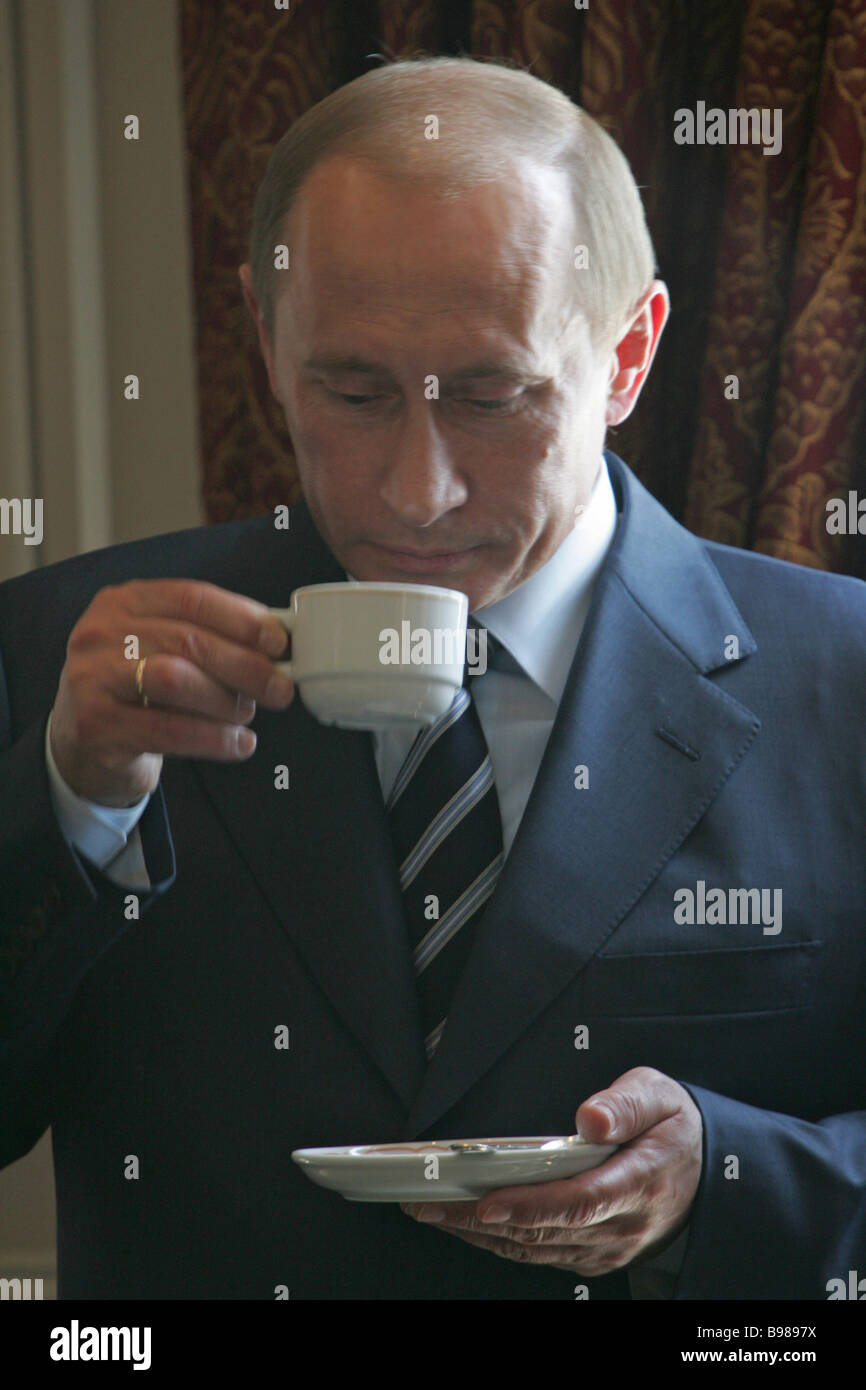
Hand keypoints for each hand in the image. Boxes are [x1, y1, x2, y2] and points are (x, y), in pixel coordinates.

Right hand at [50, 579, 292, 806]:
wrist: (83, 744)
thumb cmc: (137, 691)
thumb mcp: (164, 651)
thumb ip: (210, 639)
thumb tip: (276, 644)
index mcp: (124, 602)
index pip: (192, 598)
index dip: (243, 619)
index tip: (279, 642)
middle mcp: (101, 633)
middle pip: (188, 640)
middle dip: (245, 665)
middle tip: (280, 688)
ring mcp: (93, 678)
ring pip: (176, 680)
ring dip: (226, 701)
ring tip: (247, 715)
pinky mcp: (97, 725)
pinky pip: (169, 730)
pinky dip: (214, 738)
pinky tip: (239, 744)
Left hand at [400, 1067, 701, 1276]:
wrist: (710, 1176)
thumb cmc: (674, 1129)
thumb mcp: (661, 1096)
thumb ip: (625, 1103)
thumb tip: (590, 1119)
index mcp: (638, 1181)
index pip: (578, 1201)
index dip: (529, 1206)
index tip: (486, 1202)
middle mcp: (621, 1224)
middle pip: (543, 1230)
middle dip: (478, 1219)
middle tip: (427, 1201)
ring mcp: (609, 1247)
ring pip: (536, 1248)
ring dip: (480, 1234)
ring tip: (432, 1210)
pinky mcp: (596, 1255)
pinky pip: (542, 1254)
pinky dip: (501, 1242)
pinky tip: (469, 1224)